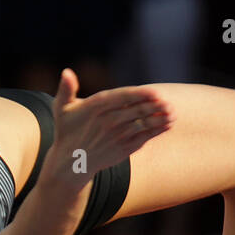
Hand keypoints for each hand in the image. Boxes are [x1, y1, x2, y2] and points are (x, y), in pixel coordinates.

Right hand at [49, 69, 170, 189]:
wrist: (70, 163)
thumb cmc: (67, 131)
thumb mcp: (61, 109)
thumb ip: (66, 89)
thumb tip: (66, 72)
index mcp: (96, 107)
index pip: (123, 97)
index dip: (141, 95)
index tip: (156, 93)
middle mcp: (107, 121)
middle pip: (136, 110)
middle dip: (155, 106)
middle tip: (168, 103)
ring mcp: (116, 136)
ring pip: (142, 125)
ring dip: (160, 119)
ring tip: (173, 113)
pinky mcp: (122, 149)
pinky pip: (143, 138)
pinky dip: (156, 131)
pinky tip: (167, 125)